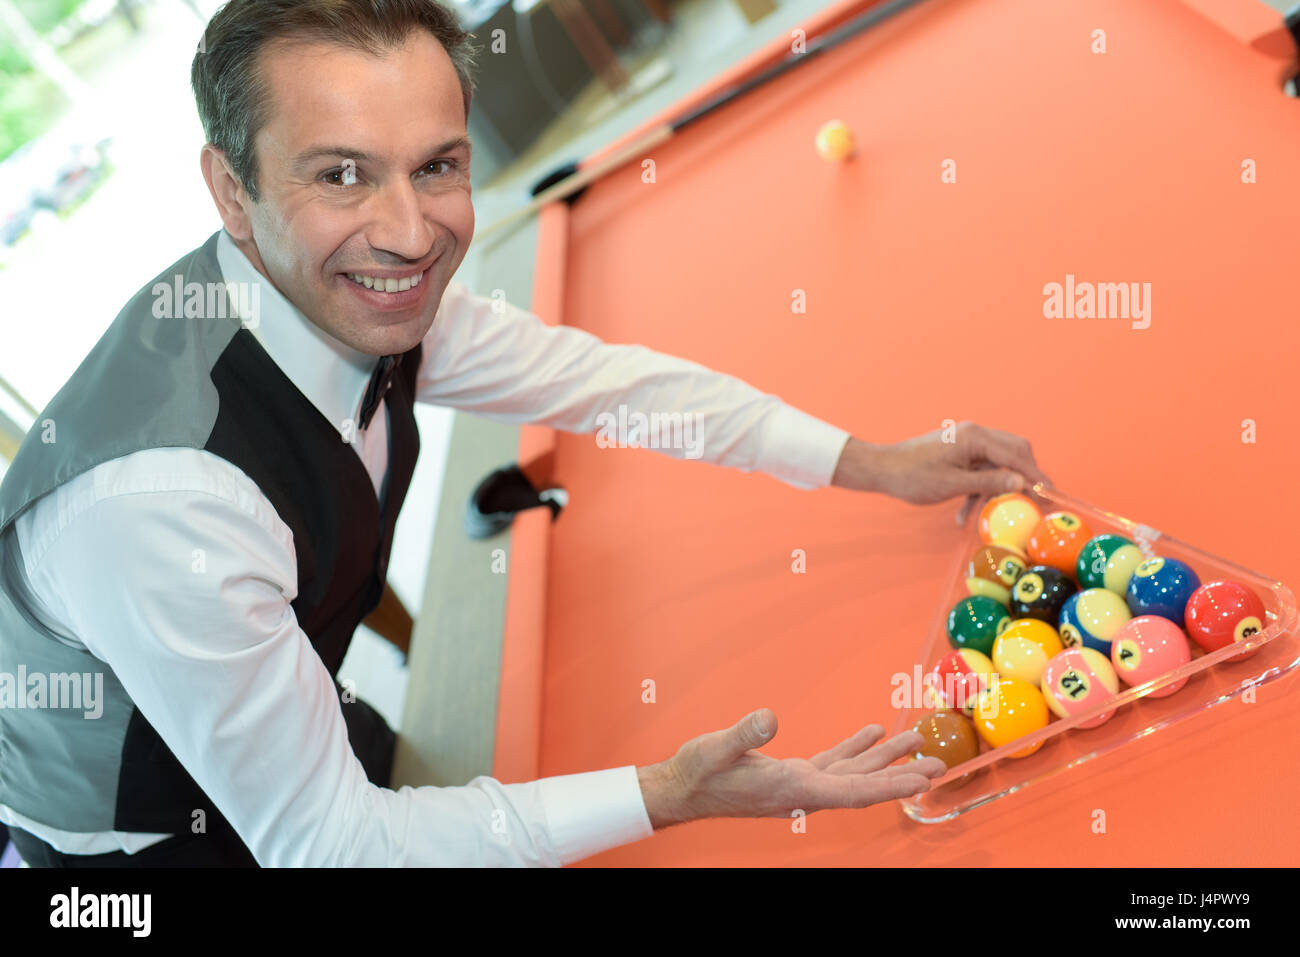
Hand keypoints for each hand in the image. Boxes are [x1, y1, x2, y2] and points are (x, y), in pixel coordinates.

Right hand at [636, 709, 946, 827]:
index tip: (920, 781)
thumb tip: (770, 716)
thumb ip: (744, 733)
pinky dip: (856, 751)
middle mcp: (803, 793)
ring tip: (916, 743)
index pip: (852, 792)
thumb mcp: (716, 749)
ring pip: (853, 774)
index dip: (889, 786)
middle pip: (863, 785)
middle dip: (901, 775)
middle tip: (937, 763)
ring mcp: (799, 785)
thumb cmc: (698, 772)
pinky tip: (872, 734)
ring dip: (884, 760)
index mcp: (792, 790)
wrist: (682, 789)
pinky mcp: (792, 775)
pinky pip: (834, 764)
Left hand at [832, 423, 1052, 523]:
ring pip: (996, 464)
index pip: (1016, 454)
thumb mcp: (953, 485)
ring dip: (996, 489)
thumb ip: (989, 484)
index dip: (1035, 475)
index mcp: (975, 437)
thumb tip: (1022, 484)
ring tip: (993, 515)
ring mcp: (967, 443)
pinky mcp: (959, 454)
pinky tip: (965, 515)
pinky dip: (978, 490)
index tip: (1050, 493)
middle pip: (1013, 453)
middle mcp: (974, 435)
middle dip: (1023, 477)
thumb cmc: (913, 477)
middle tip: (1034, 500)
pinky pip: (979, 470)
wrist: (882, 469)